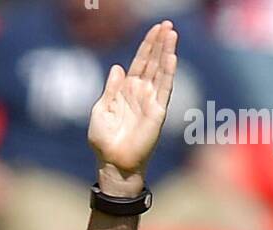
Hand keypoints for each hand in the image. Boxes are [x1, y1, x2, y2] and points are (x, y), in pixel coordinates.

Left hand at [88, 19, 177, 182]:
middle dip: (160, 42)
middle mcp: (141, 93)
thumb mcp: (100, 110)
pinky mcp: (157, 112)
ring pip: (161, 70)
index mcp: (126, 90)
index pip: (140, 62)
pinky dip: (168, 73)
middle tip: (167, 24)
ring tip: (172, 33)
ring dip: (167, 52)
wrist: (113, 162)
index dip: (147, 45)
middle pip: (153, 61)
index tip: (155, 28)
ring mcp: (151, 101)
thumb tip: (117, 67)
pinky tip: (171, 57)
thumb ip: (110, 89)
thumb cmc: (104, 141)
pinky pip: (164, 89)